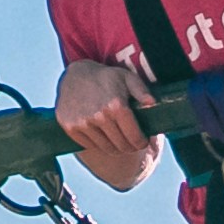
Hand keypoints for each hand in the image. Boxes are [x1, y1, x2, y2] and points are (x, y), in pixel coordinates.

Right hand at [54, 56, 156, 192]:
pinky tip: (102, 134)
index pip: (135, 137)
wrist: (74, 75)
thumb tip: (152, 104)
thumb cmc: (106, 78)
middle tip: (131, 142)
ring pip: (107, 148)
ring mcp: (83, 123)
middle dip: (130, 146)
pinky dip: (98, 143)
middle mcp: (99, 116)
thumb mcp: (127, 77)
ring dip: (115, 147)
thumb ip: (142, 91)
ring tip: (118, 139)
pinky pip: (90, 146)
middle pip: (122, 146)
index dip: (142, 142)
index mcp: (116, 105)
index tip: (143, 142)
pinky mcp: (70, 127)